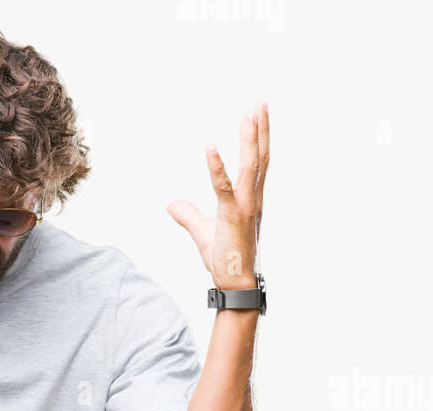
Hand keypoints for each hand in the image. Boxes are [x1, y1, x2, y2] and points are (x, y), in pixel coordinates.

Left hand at [168, 101, 268, 290]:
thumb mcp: (203, 233)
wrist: (234, 284)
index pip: (258, 164)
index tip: (258, 116)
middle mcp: (253, 199)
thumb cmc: (224, 259)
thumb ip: (188, 215)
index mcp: (251, 200)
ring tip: (250, 114)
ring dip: (250, 140)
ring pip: (250, 167)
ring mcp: (245, 207)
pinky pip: (223, 188)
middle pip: (260, 158)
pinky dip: (216, 167)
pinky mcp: (232, 216)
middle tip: (262, 103)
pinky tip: (209, 147)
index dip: (259, 140)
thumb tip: (171, 204)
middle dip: (261, 130)